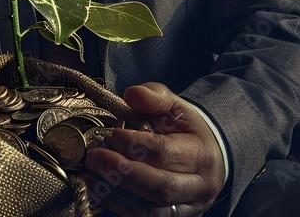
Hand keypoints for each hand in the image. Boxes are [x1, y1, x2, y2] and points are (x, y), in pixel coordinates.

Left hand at [82, 82, 225, 216]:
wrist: (209, 159)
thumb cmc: (187, 132)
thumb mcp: (177, 107)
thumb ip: (155, 98)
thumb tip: (132, 94)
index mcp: (201, 153)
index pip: (165, 152)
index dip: (135, 145)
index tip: (113, 134)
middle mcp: (199, 185)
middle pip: (160, 186)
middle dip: (123, 173)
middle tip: (95, 158)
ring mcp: (188, 208)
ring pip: (153, 211)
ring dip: (117, 197)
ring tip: (90, 180)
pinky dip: (120, 210)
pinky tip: (99, 195)